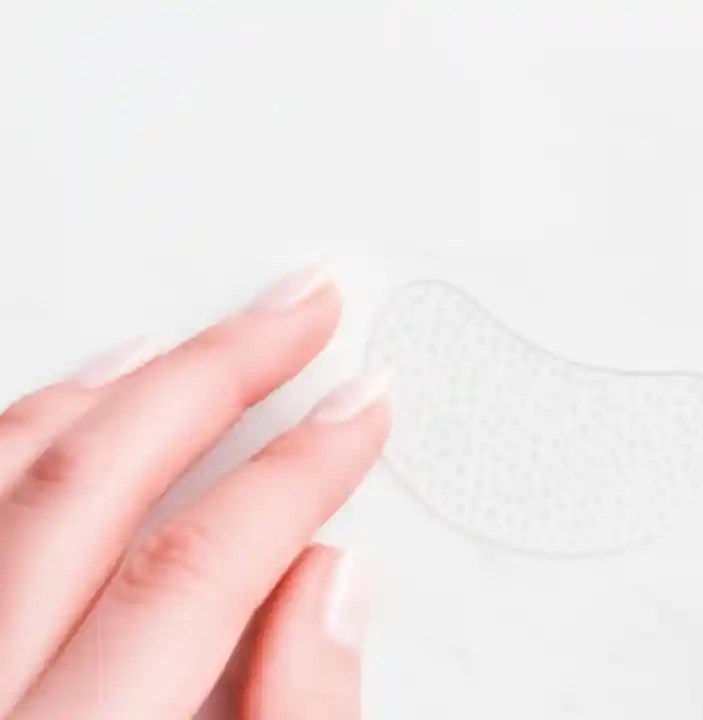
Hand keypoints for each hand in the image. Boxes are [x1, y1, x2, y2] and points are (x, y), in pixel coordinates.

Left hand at [0, 267, 389, 718]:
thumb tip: (332, 586)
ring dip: (112, 392)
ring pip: (4, 478)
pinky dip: (21, 435)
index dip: (294, 476)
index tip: (359, 410)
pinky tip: (72, 406)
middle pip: (87, 489)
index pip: (191, 573)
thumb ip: (297, 718)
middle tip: (298, 313)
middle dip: (214, 376)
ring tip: (197, 342)